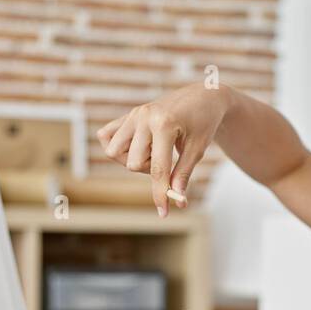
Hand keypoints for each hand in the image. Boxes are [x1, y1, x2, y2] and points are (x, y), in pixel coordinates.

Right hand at [95, 83, 230, 215]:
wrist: (203, 96)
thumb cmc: (204, 123)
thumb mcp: (197, 149)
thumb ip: (183, 174)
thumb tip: (177, 201)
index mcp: (163, 124)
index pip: (157, 169)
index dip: (160, 194)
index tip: (164, 213)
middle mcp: (144, 117)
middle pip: (131, 163)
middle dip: (149, 170)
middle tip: (168, 159)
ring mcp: (134, 114)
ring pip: (114, 151)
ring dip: (132, 159)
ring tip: (153, 151)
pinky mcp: (129, 114)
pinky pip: (106, 135)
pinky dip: (116, 145)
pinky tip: (136, 145)